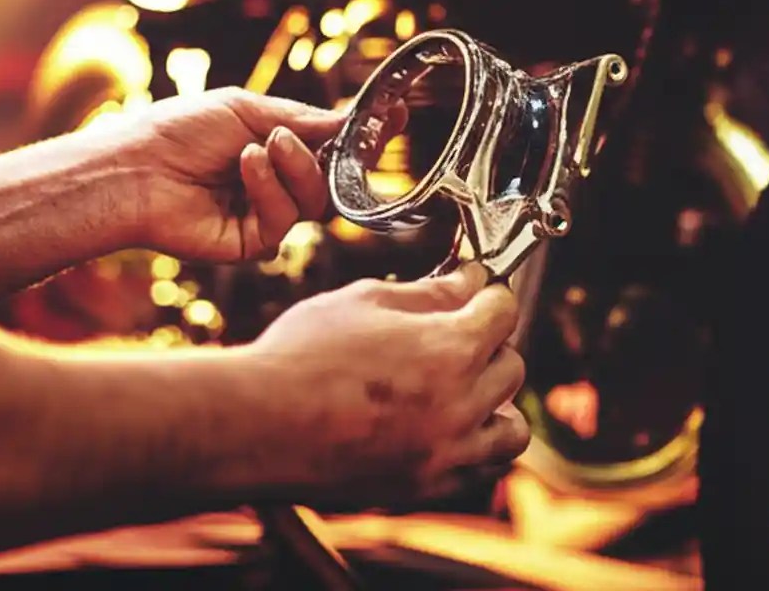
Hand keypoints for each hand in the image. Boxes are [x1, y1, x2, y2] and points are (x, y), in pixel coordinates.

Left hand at [130, 87, 344, 261]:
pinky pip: (283, 223)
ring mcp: (261, 217)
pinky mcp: (249, 245)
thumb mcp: (245, 108)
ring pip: (312, 204)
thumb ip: (299, 118)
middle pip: (327, 183)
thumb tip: (346, 121)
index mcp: (272, 152)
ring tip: (255, 149)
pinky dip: (270, 190)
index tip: (378, 125)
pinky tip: (244, 167)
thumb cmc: (179, 132)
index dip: (350, 143)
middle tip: (296, 137)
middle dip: (322, 159)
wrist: (135, 168)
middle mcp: (271, 187)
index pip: (325, 153)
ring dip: (293, 170)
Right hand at [243, 264, 528, 507]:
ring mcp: (445, 454)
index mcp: (451, 350)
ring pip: (512, 430)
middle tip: (456, 334)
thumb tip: (467, 280)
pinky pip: (478, 471)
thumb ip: (428, 292)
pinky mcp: (424, 488)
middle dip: (490, 344)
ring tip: (462, 390)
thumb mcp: (365, 301)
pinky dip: (473, 449)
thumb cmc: (301, 356)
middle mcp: (461, 406)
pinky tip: (444, 429)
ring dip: (497, 405)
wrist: (255, 425)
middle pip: (513, 366)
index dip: (490, 293)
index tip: (477, 290)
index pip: (504, 312)